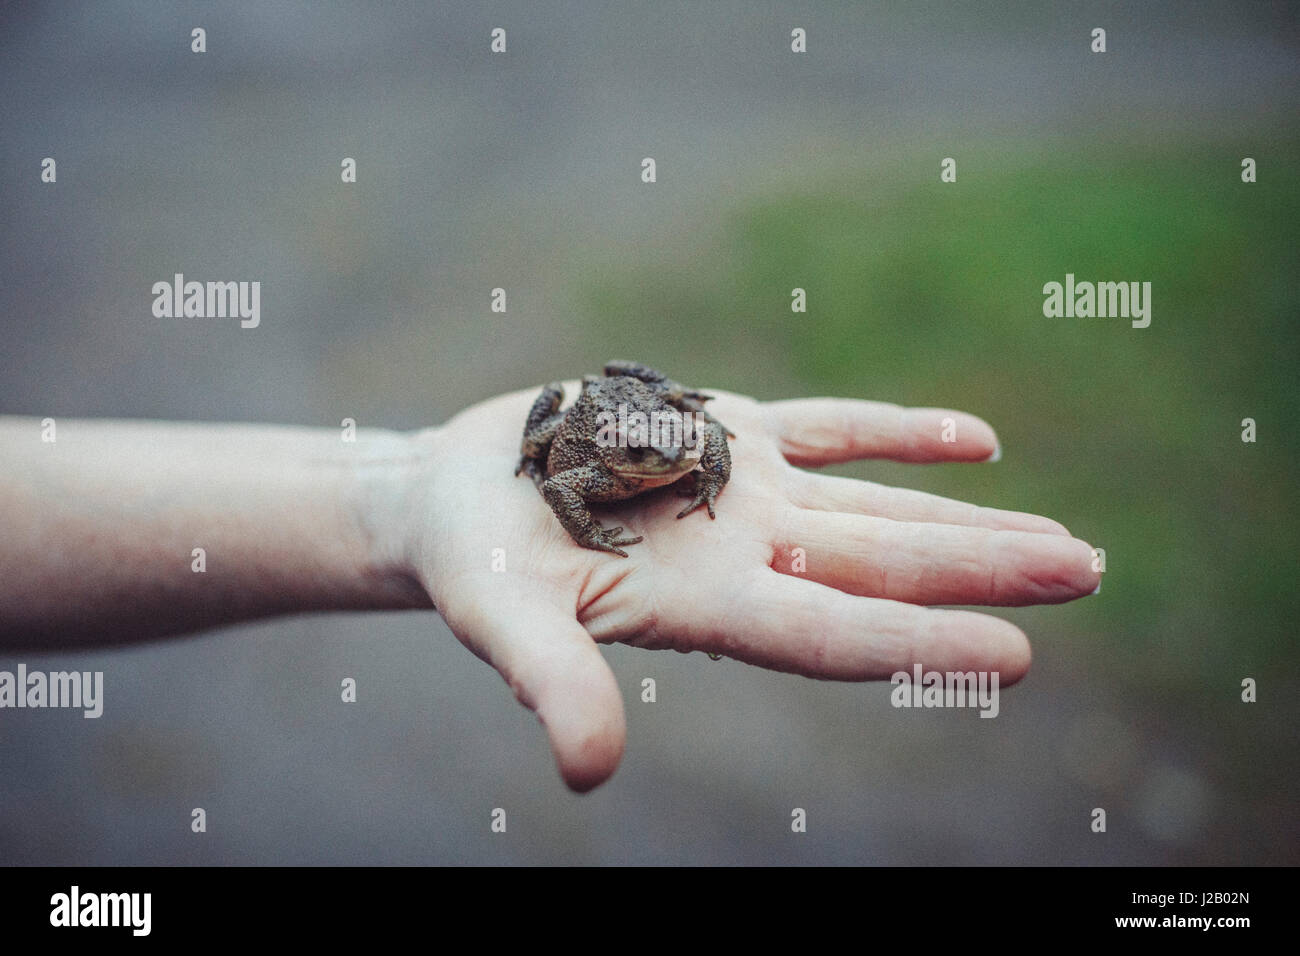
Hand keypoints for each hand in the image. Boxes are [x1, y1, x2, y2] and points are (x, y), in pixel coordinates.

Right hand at [400, 383, 1099, 791]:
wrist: (460, 495)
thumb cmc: (472, 562)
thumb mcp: (501, 617)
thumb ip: (551, 681)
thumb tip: (591, 773)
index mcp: (703, 603)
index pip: (829, 631)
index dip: (918, 644)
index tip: (1016, 653)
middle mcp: (746, 554)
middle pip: (883, 567)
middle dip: (984, 572)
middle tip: (1088, 573)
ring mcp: (747, 494)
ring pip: (878, 506)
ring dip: (970, 521)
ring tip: (1064, 541)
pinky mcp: (732, 433)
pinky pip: (834, 430)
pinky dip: (902, 435)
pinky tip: (978, 442)